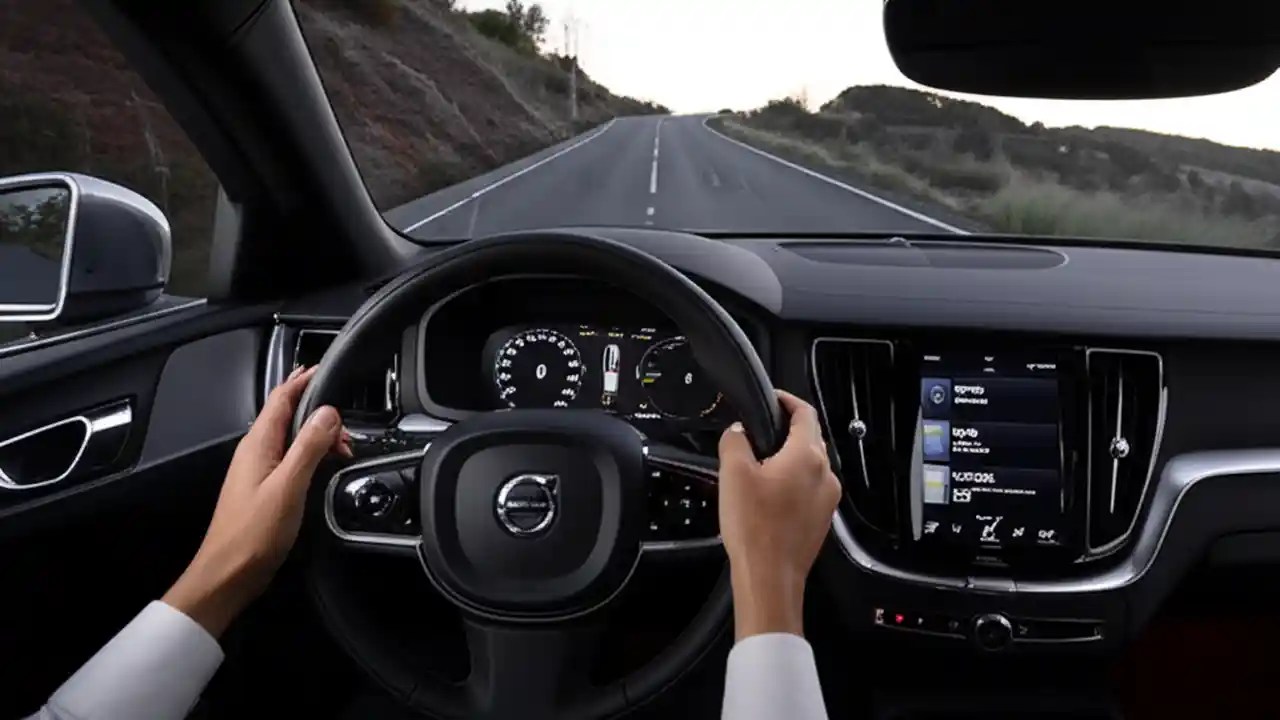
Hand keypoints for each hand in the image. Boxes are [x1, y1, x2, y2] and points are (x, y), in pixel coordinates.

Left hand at [162, 366, 351, 636]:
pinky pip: (290, 458)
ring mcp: (257, 471)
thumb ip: (309, 446)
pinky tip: (323, 467)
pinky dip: (310, 455)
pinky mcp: (263, 489)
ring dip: (317, 436)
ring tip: (341, 448)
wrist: (227, 575)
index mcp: (257, 445)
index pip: (280, 398)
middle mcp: (254, 453)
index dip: (301, 381)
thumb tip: (328, 412)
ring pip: (290, 439)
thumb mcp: (288, 486)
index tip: (322, 370)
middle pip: (287, 416)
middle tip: (346, 430)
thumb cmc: (252, 534)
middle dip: (318, 414)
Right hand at [718, 391, 840, 640]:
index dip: (787, 400)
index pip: (805, 413)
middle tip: (759, 430)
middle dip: (786, 429)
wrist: (769, 577)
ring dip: (789, 457)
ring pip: (810, 464)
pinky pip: (810, 488)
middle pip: (810, 437)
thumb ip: (735, 441)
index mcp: (808, 456)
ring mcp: (828, 498)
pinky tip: (769, 494)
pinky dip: (793, 481)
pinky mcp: (822, 518)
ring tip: (759, 464)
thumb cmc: (754, 527)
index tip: (772, 399)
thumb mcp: (733, 473)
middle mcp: (825, 474)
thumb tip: (737, 432)